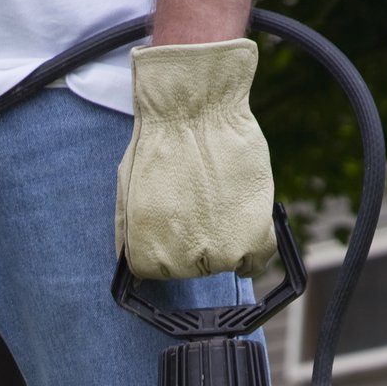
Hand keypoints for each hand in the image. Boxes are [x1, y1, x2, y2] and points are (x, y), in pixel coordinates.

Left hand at [115, 38, 276, 279]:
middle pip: (193, 269)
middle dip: (196, 242)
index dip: (167, 246)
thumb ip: (131, 238)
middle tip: (198, 206)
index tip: (172, 222)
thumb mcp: (129, 197)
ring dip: (225, 240)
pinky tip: (247, 234)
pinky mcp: (254, 235)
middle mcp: (181, 263)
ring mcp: (219, 253)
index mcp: (146, 256)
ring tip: (219, 203)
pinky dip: (254, 251)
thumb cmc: (159, 148)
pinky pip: (257, 260)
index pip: (158, 274)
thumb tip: (134, 273)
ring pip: (225, 263)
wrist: (194, 111)